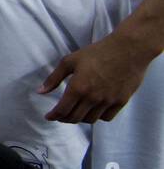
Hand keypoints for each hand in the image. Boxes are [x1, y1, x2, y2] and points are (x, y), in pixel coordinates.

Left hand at [39, 31, 155, 122]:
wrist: (128, 49)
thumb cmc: (98, 52)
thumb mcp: (70, 61)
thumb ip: (54, 78)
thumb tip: (40, 91)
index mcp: (78, 88)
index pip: (62, 110)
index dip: (53, 116)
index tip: (49, 117)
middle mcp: (93, 98)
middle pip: (75, 118)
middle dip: (64, 118)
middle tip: (60, 115)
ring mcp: (108, 101)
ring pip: (90, 119)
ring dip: (80, 118)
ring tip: (76, 112)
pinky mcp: (121, 101)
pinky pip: (107, 117)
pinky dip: (98, 117)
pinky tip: (93, 110)